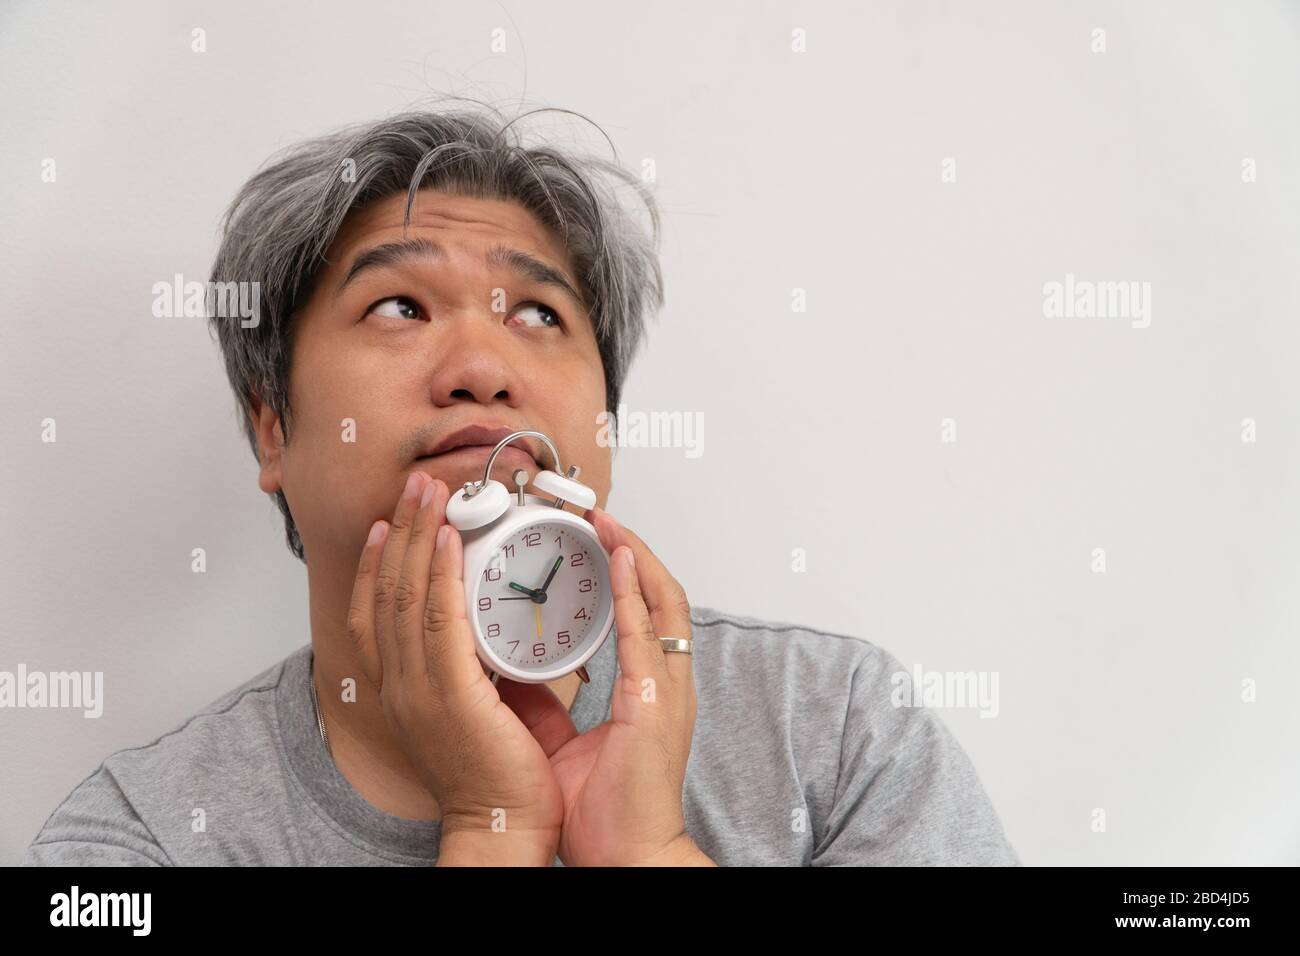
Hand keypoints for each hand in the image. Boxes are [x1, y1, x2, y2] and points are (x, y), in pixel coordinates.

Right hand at [347, 471, 574, 865]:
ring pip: (406, 596)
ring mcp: (418, 689)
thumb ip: (471, 670)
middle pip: (384, 592)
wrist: (502, 829)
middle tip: (414, 488)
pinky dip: (438, 575)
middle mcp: (398, 686)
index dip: (375, 563)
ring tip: (429, 494)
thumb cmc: (495, 777)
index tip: (385, 524)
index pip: (372, 613)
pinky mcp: (450, 693)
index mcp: (401, 690)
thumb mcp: (472, 713)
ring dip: (416, 536)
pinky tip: (447, 540)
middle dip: (398, 532)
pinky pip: (438, 620)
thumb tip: (487, 634)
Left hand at [542, 506, 706, 865]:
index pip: (639, 610)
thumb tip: (507, 661)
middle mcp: (664, 680)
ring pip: (663, 601)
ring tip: (606, 517)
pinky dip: (636, 591)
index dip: (619, 567)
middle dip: (629, 545)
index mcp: (645, 688)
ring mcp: (667, 690)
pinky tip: (620, 557)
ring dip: (634, 553)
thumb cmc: (604, 811)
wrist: (627, 858)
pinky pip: (648, 636)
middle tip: (594, 509)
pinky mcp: (658, 706)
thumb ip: (545, 696)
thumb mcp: (565, 738)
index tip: (588, 533)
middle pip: (658, 593)